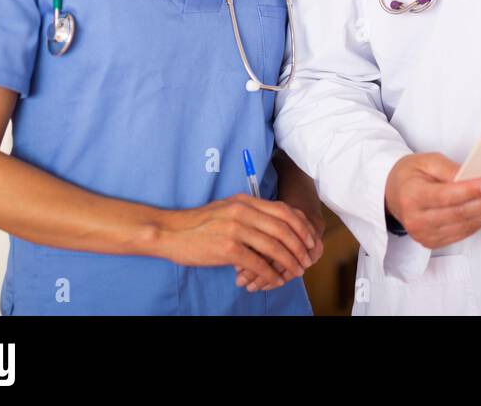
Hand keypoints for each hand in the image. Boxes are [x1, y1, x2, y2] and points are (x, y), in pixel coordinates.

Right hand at [157, 194, 319, 292]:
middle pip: (284, 228)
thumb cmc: (198, 224)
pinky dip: (270, 273)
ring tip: (297, 271)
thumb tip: (276, 224)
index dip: (302, 226)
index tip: (311, 238)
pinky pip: (257, 263)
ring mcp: (236, 229)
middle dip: (300, 246)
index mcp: (246, 201)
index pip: (284, 210)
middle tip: (308, 258)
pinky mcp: (227, 248)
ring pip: (274, 246)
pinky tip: (275, 280)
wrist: (169, 232)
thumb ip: (250, 212)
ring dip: (289, 261)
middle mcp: (244, 211)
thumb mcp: (227, 208)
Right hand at [385, 152, 480, 248]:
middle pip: (460, 213)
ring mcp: (425, 235)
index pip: (446, 196)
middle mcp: (416, 220)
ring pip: (465, 225)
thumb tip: (474, 175)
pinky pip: (464, 232)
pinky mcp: (433, 242)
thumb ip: (448, 168)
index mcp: (412, 197)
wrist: (391, 194)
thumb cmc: (411, 174)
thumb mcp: (426, 161)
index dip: (470, 191)